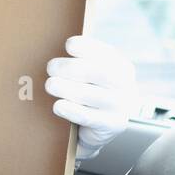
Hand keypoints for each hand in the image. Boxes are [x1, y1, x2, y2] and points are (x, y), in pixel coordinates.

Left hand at [46, 36, 139, 163]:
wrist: (100, 128)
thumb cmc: (90, 93)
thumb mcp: (91, 75)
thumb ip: (81, 61)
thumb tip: (58, 51)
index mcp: (121, 66)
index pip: (105, 53)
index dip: (86, 47)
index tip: (68, 45)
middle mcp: (124, 85)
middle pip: (98, 72)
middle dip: (70, 67)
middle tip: (51, 68)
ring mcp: (120, 106)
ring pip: (90, 95)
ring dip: (65, 88)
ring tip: (50, 85)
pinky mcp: (112, 125)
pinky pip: (88, 117)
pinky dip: (70, 110)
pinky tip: (58, 106)